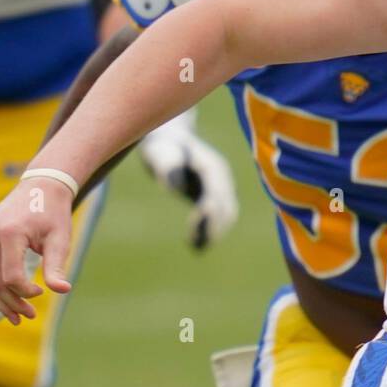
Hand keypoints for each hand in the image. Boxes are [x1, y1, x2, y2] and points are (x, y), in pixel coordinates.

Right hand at [0, 177, 75, 322]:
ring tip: (18, 315)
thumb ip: (57, 266)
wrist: (41, 185)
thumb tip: (63, 291)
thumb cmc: (54, 213)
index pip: (10, 275)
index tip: (41, 294)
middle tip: (28, 316)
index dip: (24, 292)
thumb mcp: (60, 238)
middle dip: (10, 302)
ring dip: (1, 299)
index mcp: (9, 233)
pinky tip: (10, 299)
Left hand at [139, 109, 238, 248]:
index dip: (211, 213)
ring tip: (195, 248)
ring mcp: (220, 187)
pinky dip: (210, 231)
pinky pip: (218, 217)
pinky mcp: (213, 196)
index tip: (196, 226)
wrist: (168, 138)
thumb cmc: (161, 146)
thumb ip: (166, 166)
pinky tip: (194, 244)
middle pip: (227, 208)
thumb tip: (173, 187)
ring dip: (214, 233)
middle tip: (195, 245)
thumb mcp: (159, 152)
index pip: (217, 194)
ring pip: (227, 216)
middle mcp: (222, 178)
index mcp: (212, 167)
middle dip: (214, 227)